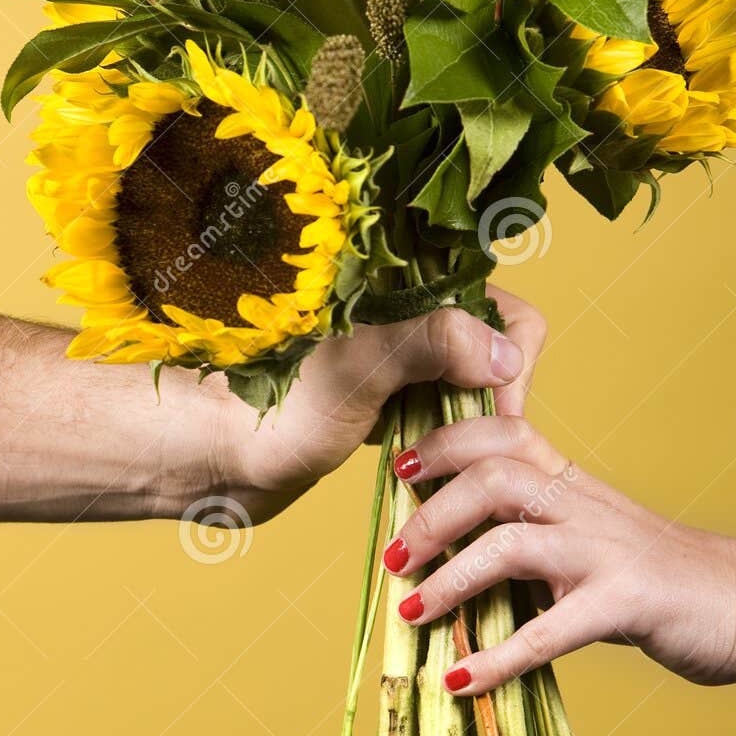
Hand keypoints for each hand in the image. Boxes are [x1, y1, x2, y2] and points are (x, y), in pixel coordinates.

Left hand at [184, 287, 546, 524]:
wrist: (223, 454)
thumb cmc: (276, 407)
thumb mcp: (357, 369)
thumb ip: (430, 342)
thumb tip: (506, 354)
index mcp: (410, 279)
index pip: (510, 309)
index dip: (512, 362)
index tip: (493, 412)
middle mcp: (418, 308)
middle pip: (502, 348)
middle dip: (494, 398)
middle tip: (465, 442)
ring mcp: (410, 353)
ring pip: (478, 382)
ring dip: (473, 422)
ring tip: (440, 453)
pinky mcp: (398, 391)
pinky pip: (451, 408)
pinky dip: (451, 435)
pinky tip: (425, 457)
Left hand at [382, 413, 735, 692]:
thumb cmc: (664, 579)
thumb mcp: (594, 538)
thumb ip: (535, 535)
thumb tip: (458, 555)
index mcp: (573, 485)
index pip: (504, 433)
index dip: (447, 443)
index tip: (400, 468)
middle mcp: (585, 507)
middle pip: (494, 479)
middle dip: (431, 514)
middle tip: (392, 556)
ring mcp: (605, 553)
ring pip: (510, 544)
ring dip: (450, 578)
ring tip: (411, 611)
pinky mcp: (626, 604)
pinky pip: (549, 631)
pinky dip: (497, 658)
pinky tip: (461, 680)